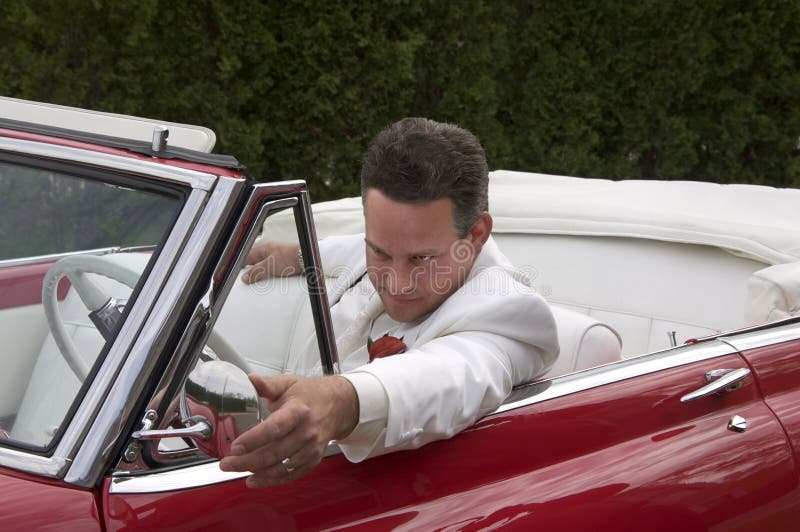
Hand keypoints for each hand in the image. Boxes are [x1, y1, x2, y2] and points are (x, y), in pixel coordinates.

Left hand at [219, 374, 358, 487]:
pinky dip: (271, 480)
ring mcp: (311, 448)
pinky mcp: (313, 459)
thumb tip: (250, 380)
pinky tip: (254, 480)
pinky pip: (291, 475)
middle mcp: (307, 432)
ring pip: (281, 467)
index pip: (275, 428)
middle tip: (226, 463)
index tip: (235, 446)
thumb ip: (268, 384)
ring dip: (256, 471)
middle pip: (274, 452)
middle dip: (247, 461)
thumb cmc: (310, 394)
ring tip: (235, 469)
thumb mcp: (289, 384)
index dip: (254, 439)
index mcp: (299, 411)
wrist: (338, 405)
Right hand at [241, 241, 300, 283]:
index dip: (242, 265)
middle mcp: (271, 253)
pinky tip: (271, 282)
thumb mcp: (269, 265)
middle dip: (252, 272)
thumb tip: (245, 277)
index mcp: (265, 249)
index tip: (238, 274)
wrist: (308, 259)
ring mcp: (278, 259)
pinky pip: (274, 272)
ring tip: (259, 283)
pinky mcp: (285, 265)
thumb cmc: (291, 256)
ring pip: (265, 268)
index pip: (248, 257)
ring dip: (262, 275)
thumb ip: (256, 271)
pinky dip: (271, 277)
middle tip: (248, 281)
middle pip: (256, 263)